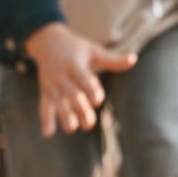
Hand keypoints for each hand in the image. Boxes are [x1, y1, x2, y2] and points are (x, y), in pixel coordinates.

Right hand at [24, 22, 136, 137]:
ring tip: (72, 129)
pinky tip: (48, 134)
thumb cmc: (76, 48)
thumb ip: (112, 60)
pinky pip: (43, 106)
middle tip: (89, 124)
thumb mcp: (94, 51)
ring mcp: (51, 85)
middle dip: (79, 108)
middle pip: (71, 94)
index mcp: (74, 64)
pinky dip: (45, 119)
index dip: (90, 89)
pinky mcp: (44, 92)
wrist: (47, 42)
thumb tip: (134, 59)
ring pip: (57, 102)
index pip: (83, 78)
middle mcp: (61, 76)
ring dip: (64, 115)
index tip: (97, 100)